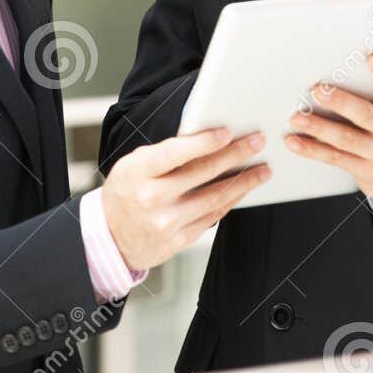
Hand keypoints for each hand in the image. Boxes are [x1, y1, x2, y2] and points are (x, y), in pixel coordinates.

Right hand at [101, 128, 269, 272]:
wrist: (109, 237)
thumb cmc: (126, 192)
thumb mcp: (134, 165)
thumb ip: (166, 154)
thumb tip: (209, 138)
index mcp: (137, 171)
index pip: (175, 152)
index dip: (204, 142)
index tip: (228, 132)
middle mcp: (151, 198)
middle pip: (202, 173)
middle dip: (235, 155)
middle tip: (257, 142)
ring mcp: (165, 222)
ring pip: (214, 197)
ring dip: (243, 182)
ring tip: (263, 170)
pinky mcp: (178, 240)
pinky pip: (212, 217)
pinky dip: (230, 201)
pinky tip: (243, 190)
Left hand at [284, 53, 372, 205]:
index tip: (372, 58)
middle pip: (366, 116)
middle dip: (340, 103)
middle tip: (317, 90)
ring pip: (346, 139)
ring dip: (318, 128)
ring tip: (297, 118)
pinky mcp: (366, 171)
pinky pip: (336, 159)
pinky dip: (313, 149)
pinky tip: (295, 142)